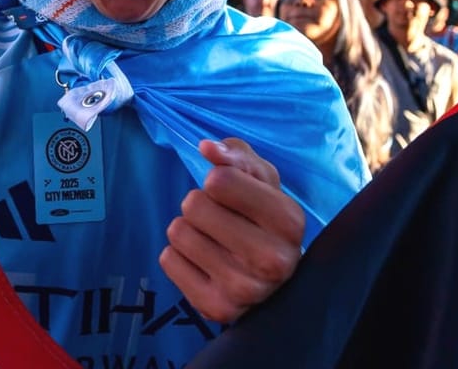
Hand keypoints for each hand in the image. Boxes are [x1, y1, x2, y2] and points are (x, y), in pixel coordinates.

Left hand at [160, 138, 304, 322]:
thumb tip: (207, 148)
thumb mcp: (261, 179)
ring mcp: (245, 290)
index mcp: (289, 221)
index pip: (219, 180)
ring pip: (178, 232)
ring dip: (188, 230)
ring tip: (212, 240)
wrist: (274, 280)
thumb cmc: (263, 217)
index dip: (217, 180)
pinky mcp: (218, 309)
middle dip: (200, 205)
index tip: (231, 194)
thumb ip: (236, 155)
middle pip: (194, 205)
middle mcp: (272, 260)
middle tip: (220, 219)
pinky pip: (168, 260)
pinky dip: (179, 256)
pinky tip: (203, 262)